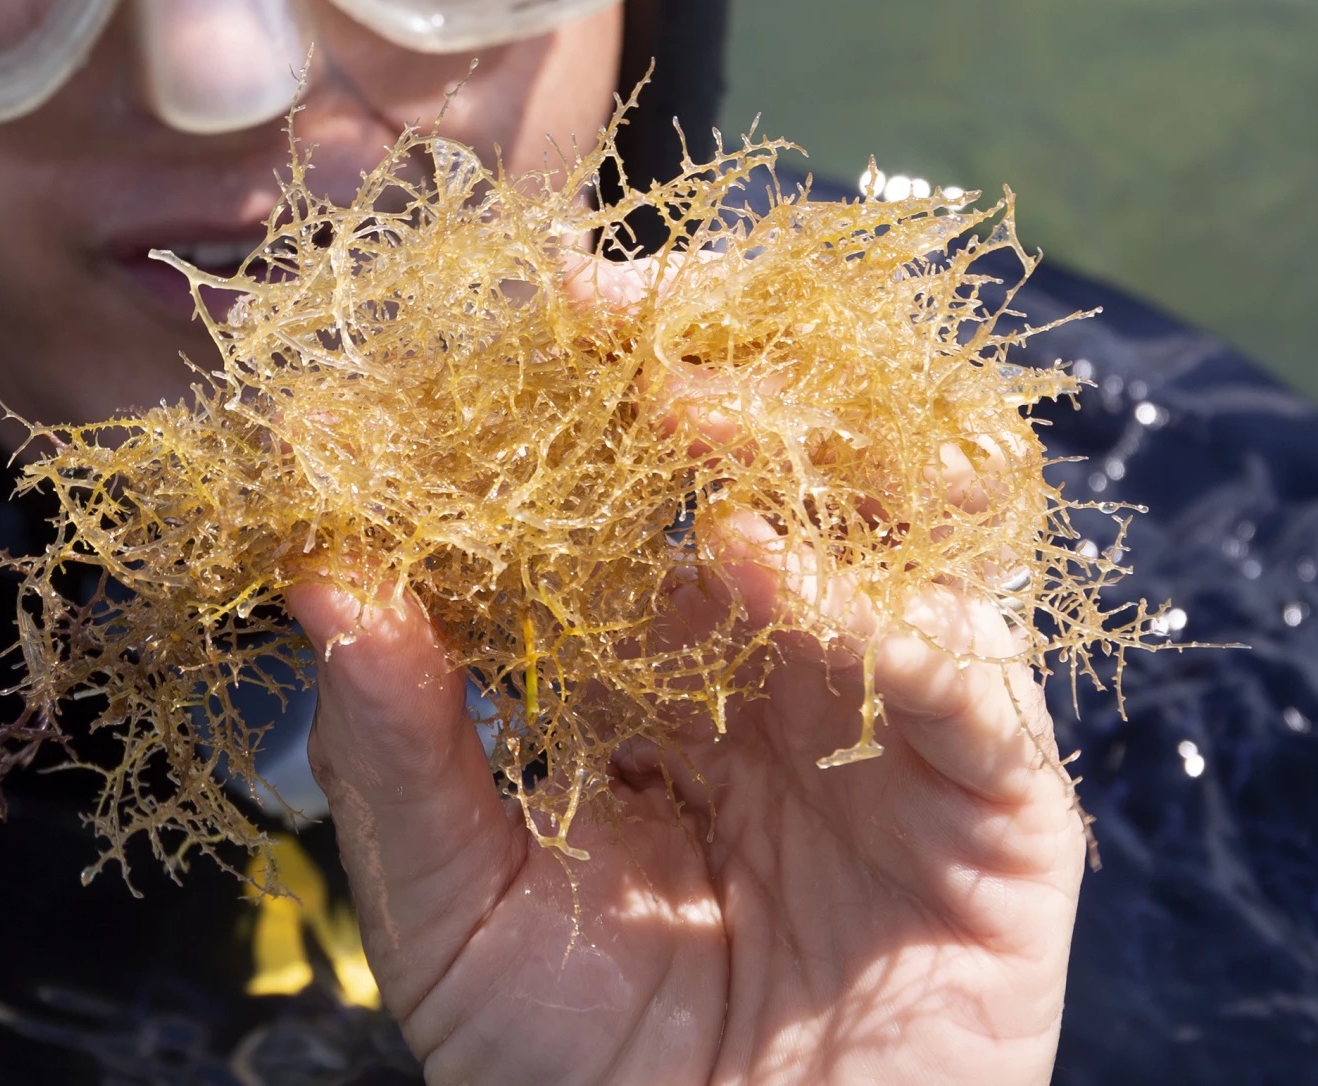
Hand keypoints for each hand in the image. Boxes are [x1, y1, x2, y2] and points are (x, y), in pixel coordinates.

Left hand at [289, 259, 1085, 1085]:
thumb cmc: (579, 1077)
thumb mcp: (454, 914)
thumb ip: (399, 752)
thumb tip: (319, 574)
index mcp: (658, 660)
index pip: (630, 489)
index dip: (570, 400)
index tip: (495, 313)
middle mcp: (785, 657)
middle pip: (780, 456)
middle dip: (698, 365)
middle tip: (601, 309)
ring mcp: (896, 708)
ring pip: (903, 513)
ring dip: (806, 438)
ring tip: (689, 407)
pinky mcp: (998, 792)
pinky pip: (961, 664)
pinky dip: (871, 601)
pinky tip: (757, 566)